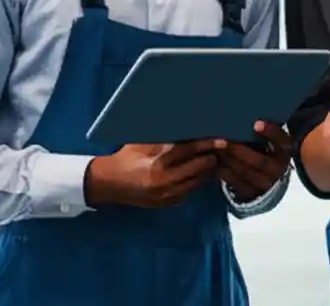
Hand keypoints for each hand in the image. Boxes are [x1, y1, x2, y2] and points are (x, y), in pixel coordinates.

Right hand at [85, 139, 221, 208]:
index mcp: (158, 163)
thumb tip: (188, 125)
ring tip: (211, 160)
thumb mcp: (143, 143)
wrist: (108, 183)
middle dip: (210, 158)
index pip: (189, 151)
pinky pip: (189, 191)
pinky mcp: (167, 204)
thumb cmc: (126, 157)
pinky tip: (197, 172)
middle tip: (219, 150)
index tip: (221, 140)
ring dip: (205, 171)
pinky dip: (195, 181)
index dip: (207, 145)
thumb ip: (165, 137)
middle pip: (199, 169)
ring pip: (197, 182)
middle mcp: (164, 181)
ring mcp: (167, 195)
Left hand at [216, 121, 293, 201]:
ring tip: (214, 150)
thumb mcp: (268, 138)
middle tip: (222, 141)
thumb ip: (261, 130)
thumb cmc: (264, 147)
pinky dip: (223, 173)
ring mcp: (266, 184)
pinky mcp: (251, 193)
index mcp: (285, 151)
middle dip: (238, 151)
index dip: (270, 133)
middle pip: (259, 161)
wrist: (267, 175)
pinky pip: (235, 183)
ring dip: (228, 161)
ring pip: (245, 172)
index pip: (281, 141)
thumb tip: (245, 116)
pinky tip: (214, 163)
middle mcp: (278, 169)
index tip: (256, 123)